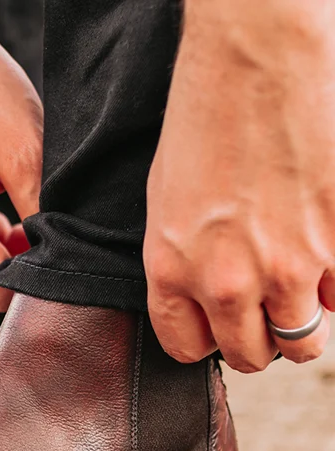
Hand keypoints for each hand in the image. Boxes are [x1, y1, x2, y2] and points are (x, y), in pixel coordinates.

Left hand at [144, 0, 334, 371]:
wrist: (252, 64)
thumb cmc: (200, 127)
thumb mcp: (165, 209)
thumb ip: (182, 269)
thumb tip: (208, 304)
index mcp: (171, 272)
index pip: (186, 348)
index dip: (205, 341)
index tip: (217, 328)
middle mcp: (226, 280)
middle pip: (249, 354)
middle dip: (255, 342)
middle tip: (262, 316)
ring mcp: (287, 265)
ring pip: (302, 343)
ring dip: (299, 326)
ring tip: (297, 296)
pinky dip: (334, 289)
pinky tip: (323, 260)